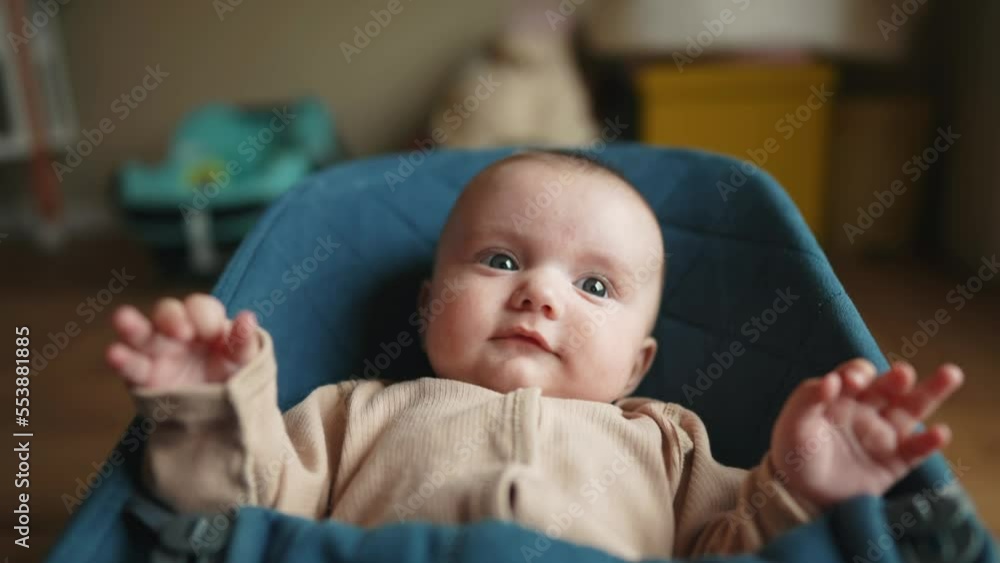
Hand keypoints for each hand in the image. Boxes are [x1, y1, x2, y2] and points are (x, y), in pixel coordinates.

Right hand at [106, 293, 259, 388]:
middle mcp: (178, 333)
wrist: (221, 417)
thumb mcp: (245, 363)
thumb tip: (247, 317)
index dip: (203, 316)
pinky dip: (121, 359)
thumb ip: (244, 343)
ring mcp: (157, 354)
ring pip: (140, 333)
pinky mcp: (143, 378)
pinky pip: (129, 366)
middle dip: (172, 317)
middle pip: (167, 312)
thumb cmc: (234, 380)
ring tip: (122, 318)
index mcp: (205, 325)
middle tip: (183, 333)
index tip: (211, 334)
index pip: (200, 308)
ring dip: (131, 325)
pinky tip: (115, 354)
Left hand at [769, 359, 962, 508]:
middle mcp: (866, 409)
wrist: (801, 494)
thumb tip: (831, 380)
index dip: (858, 373)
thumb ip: (807, 399)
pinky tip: (941, 433)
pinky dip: (929, 441)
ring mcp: (883, 434)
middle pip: (890, 386)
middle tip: (902, 373)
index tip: (851, 382)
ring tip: (950, 374)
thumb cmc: (795, 453)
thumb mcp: (793, 424)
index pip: (857, 374)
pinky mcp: (895, 461)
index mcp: (841, 395)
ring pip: (912, 409)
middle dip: (897, 377)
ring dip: (931, 392)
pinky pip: (916, 449)